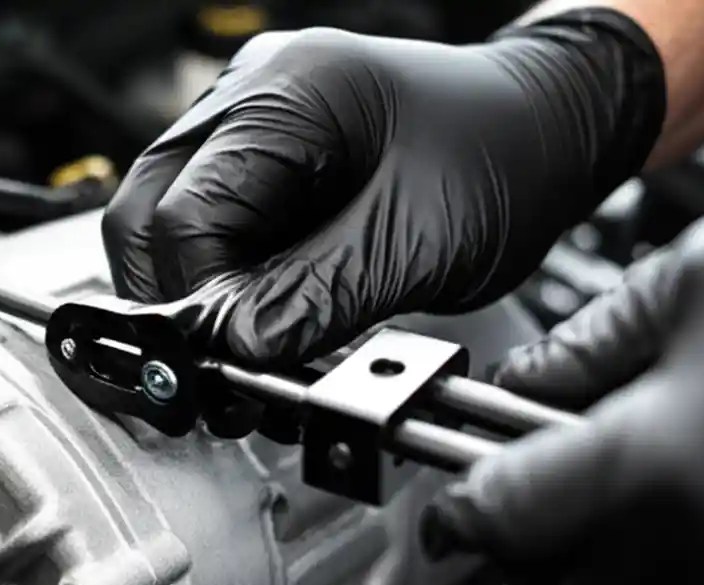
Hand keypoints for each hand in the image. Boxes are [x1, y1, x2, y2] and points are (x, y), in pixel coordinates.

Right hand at [102, 11, 663, 364]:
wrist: (553, 128)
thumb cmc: (510, 156)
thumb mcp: (419, 243)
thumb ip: (315, 298)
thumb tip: (234, 348)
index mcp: (287, 93)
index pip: (185, 213)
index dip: (198, 301)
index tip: (227, 364)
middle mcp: (253, 93)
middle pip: (150, 211)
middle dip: (174, 301)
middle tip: (214, 372)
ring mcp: (254, 119)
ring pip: (170, 221)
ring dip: (198, 295)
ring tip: (245, 356)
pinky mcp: (270, 155)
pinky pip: (215, 223)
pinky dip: (227, 279)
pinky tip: (261, 320)